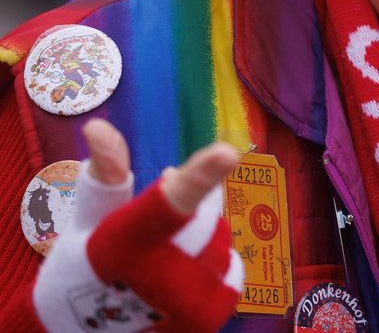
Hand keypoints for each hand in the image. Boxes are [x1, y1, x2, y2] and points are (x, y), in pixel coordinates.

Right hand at [31, 119, 243, 332]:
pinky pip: (233, 268)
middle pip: (203, 217)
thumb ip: (106, 170)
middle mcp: (156, 279)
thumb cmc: (85, 264)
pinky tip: (181, 278)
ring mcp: (185, 305)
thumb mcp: (91, 218)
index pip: (167, 204)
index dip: (200, 177)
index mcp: (122, 244)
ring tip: (163, 261)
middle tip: (157, 222)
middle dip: (190, 208)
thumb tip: (97, 125)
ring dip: (200, 240)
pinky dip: (213, 266)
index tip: (228, 152)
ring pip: (220, 240)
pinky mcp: (207, 320)